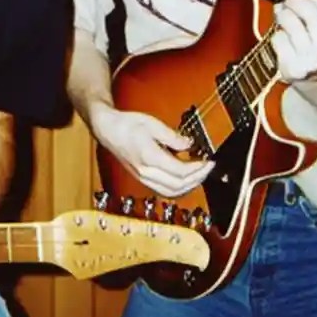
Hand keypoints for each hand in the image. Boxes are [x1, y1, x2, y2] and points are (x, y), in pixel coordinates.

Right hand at [89, 105, 213, 197]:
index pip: (180, 172)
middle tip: (208, 168)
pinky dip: (178, 189)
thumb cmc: (127, 124)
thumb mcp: (153, 124)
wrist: (108, 130)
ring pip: (171, 193)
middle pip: (178, 186)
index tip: (208, 161)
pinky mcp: (142, 178)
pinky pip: (164, 191)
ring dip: (188, 187)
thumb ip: (173, 137)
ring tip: (199, 176)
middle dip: (197, 178)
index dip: (198, 169)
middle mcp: (146, 172)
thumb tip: (189, 145)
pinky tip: (185, 181)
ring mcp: (143, 178)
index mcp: (149, 157)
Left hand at [271, 0, 316, 82]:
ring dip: (284, 16)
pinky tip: (282, 39)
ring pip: (292, 25)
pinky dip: (278, 35)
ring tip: (282, 16)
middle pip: (311, 15)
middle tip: (288, 1)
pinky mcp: (292, 68)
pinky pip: (279, 40)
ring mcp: (310, 61)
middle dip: (296, 3)